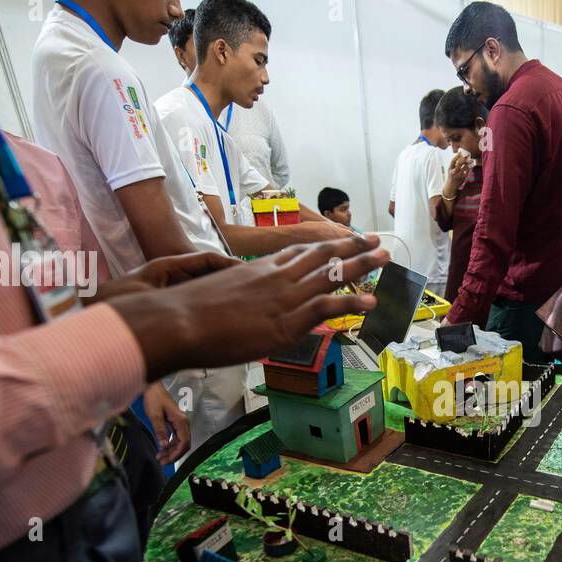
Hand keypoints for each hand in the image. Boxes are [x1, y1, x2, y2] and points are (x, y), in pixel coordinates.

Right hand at [109, 235, 386, 379]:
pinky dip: (351, 303)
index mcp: (256, 269)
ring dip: (361, 266)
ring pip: (330, 276)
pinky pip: (326, 309)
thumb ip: (227, 283)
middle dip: (350, 248)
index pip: (296, 253)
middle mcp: (274, 277)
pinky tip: (371, 302)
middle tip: (373, 240)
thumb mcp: (208, 288)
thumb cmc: (183, 309)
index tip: (339, 239)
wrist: (176, 321)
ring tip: (385, 258)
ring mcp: (282, 298)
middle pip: (319, 256)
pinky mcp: (285, 321)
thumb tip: (232, 285)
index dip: (321, 247)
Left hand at [142, 381, 190, 463]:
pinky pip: (176, 438)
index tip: (166, 460)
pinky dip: (170, 445)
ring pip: (180, 442)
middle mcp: (183, 423)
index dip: (176, 454)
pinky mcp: (175, 423)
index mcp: (181, 421)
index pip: (184, 443)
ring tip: (160, 457)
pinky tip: (162, 449)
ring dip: (172, 451)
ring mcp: (180, 423)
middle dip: (174, 455)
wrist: (153, 387)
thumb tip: (164, 446)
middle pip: (184, 444)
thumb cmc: (154, 398)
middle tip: (162, 461)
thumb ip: (160, 431)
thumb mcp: (155, 415)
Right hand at [444, 150, 471, 197]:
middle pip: (459, 164)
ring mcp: (457, 176)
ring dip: (468, 164)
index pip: (453, 161)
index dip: (456, 156)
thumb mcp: (451, 170)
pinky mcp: (461, 179)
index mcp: (450, 168)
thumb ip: (455, 164)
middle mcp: (453, 172)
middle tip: (468, 156)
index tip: (460, 152)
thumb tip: (461, 156)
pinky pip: (466, 173)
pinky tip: (471, 166)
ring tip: (471, 161)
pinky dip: (469, 169)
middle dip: (464, 159)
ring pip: (463, 168)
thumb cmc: (452, 175)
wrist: (451, 186)